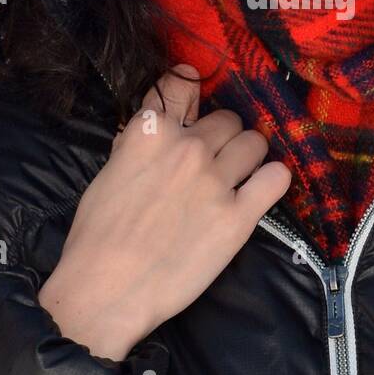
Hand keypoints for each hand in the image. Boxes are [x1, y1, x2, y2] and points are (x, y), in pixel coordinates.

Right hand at [38, 63, 291, 359]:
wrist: (105, 291)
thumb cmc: (97, 238)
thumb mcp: (111, 172)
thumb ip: (141, 143)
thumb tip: (164, 126)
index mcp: (151, 132)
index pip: (183, 83)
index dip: (192, 91)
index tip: (196, 105)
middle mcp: (188, 148)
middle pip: (228, 119)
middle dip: (223, 137)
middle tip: (214, 162)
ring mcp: (216, 180)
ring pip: (255, 142)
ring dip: (249, 156)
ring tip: (238, 177)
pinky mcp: (239, 216)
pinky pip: (276, 178)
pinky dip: (272, 180)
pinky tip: (260, 191)